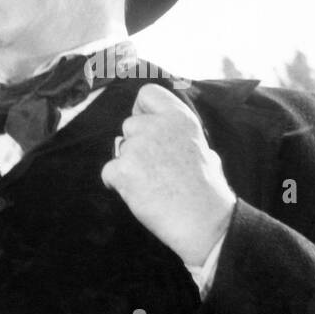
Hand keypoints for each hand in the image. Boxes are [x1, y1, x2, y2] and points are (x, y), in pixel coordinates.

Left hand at [101, 84, 235, 265]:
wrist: (204, 220)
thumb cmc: (206, 190)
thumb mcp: (203, 150)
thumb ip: (179, 136)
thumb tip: (167, 134)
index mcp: (180, 118)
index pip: (147, 93)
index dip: (142, 108)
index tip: (145, 124)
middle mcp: (157, 126)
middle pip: (129, 125)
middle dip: (135, 145)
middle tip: (154, 168)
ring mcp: (138, 147)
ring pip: (118, 150)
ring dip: (128, 165)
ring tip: (151, 184)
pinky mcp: (123, 169)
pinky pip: (108, 172)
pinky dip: (117, 184)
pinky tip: (139, 194)